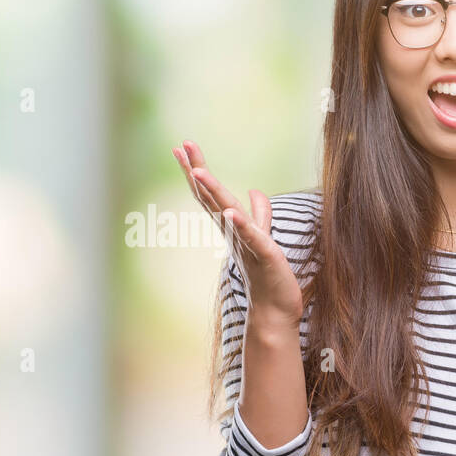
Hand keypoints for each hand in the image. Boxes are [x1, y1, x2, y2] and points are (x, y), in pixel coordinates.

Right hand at [172, 139, 303, 327]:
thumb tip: (255, 191)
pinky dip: (239, 224)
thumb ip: (259, 214)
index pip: (210, 193)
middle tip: (180, 146)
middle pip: (211, 197)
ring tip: (198, 171)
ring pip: (225, 213)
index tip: (182, 147)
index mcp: (231, 226)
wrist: (275, 309)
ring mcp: (245, 243)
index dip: (196, 169)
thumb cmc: (267, 274)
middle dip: (196, 171)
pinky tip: (230, 212)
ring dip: (211, 193)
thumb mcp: (264, 235)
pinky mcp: (263, 255)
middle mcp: (232, 232)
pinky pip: (250, 237)